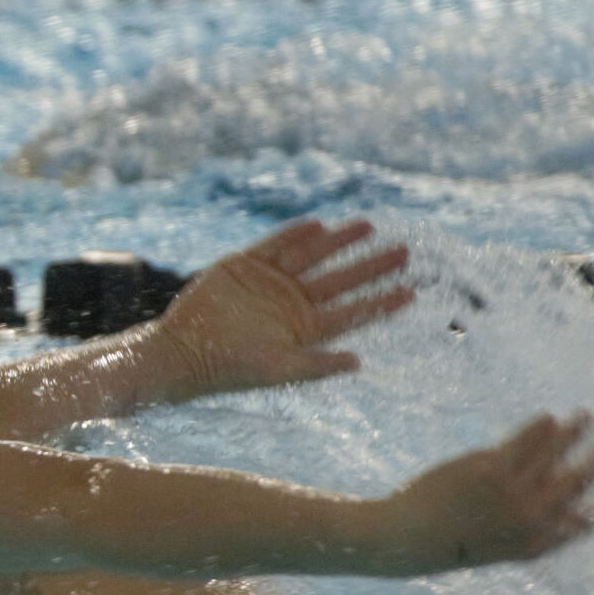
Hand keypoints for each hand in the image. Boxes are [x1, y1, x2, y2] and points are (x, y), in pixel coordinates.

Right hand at [152, 217, 413, 401]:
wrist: (181, 353)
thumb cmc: (229, 370)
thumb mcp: (277, 369)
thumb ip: (316, 365)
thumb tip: (358, 363)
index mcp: (304, 330)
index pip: (352, 312)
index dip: (381, 301)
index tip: (412, 291)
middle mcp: (291, 303)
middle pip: (341, 280)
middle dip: (371, 266)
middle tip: (405, 252)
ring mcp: (269, 282)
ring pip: (313, 256)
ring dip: (340, 241)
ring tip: (369, 226)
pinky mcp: (244, 265)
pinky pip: (275, 243)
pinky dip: (295, 233)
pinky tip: (318, 224)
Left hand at [378, 412, 593, 573]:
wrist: (409, 538)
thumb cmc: (449, 544)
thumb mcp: (495, 548)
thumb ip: (523, 530)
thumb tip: (549, 510)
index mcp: (533, 545)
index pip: (583, 524)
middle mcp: (529, 518)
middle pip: (575, 483)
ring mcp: (512, 492)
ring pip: (552, 455)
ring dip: (572, 433)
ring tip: (587, 416)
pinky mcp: (491, 467)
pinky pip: (522, 442)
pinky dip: (538, 428)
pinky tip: (549, 416)